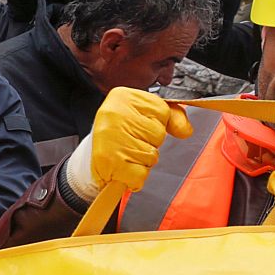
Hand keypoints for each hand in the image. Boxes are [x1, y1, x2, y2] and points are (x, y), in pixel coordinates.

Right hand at [62, 87, 193, 199]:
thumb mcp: (142, 116)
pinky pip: (141, 175)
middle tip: (129, 142)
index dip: (155, 123)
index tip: (139, 126)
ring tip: (124, 155)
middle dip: (149, 143)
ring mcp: (112, 139)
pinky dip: (134, 178)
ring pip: (152, 156)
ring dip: (142, 161)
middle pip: (158, 134)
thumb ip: (171, 117)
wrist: (88, 159)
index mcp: (122, 96)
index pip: (162, 110)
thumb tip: (186, 130)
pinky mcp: (111, 163)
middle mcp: (114, 114)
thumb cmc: (119, 136)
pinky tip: (122, 168)